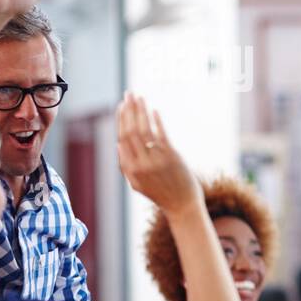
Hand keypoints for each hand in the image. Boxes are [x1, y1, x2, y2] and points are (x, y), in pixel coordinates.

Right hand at [115, 93, 199, 215]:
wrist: (182, 205)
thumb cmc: (160, 193)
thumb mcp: (137, 184)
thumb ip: (125, 166)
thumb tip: (118, 143)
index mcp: (130, 169)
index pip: (122, 138)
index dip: (121, 120)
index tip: (122, 106)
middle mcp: (141, 163)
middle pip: (131, 131)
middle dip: (129, 110)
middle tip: (128, 94)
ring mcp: (156, 159)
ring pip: (144, 130)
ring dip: (141, 111)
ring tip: (139, 97)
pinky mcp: (172, 157)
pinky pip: (161, 135)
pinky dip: (157, 121)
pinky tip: (154, 110)